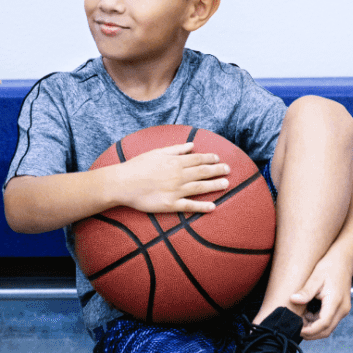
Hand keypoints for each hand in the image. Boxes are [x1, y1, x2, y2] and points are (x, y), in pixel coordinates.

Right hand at [114, 143, 230, 213]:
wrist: (123, 183)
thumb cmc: (137, 166)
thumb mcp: (156, 152)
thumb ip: (176, 149)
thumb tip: (191, 145)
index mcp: (175, 162)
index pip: (198, 159)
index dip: (210, 159)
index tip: (219, 159)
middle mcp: (178, 175)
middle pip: (203, 172)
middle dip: (217, 170)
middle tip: (228, 170)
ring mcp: (176, 190)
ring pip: (200, 187)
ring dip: (215, 186)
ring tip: (226, 184)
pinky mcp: (171, 204)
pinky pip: (190, 206)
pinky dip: (202, 207)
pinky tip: (213, 207)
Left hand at [290, 249, 352, 338]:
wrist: (343, 261)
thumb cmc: (329, 267)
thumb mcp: (315, 278)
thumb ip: (306, 291)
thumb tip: (293, 300)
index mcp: (336, 303)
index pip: (323, 324)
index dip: (310, 330)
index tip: (297, 330)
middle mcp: (342, 309)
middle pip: (327, 330)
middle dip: (311, 333)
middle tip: (295, 329)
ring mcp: (342, 309)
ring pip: (328, 326)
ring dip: (314, 327)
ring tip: (298, 321)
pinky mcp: (340, 308)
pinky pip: (329, 320)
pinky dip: (317, 321)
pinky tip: (306, 314)